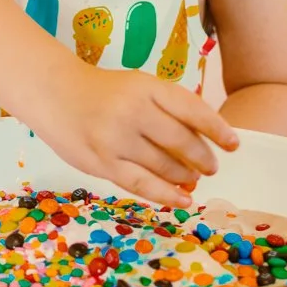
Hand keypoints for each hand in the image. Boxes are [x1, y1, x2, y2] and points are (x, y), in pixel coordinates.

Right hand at [38, 65, 239, 207]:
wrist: (54, 94)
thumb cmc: (102, 92)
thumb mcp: (137, 86)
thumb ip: (166, 108)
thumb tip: (205, 140)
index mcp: (146, 87)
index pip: (192, 110)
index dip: (217, 129)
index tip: (233, 144)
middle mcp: (133, 111)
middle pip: (181, 141)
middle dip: (202, 158)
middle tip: (211, 167)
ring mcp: (116, 139)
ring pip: (164, 166)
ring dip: (185, 176)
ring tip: (193, 180)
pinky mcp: (102, 163)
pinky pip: (141, 184)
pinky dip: (165, 195)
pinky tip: (181, 200)